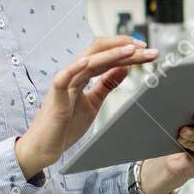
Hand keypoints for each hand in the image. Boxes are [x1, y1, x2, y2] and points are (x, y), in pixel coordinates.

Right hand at [15, 37, 157, 177]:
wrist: (46, 146)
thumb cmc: (66, 124)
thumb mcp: (94, 102)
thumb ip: (107, 85)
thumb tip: (125, 68)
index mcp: (82, 74)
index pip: (107, 56)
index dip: (127, 52)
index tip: (147, 51)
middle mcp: (73, 74)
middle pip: (99, 52)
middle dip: (123, 47)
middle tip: (145, 47)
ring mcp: (64, 84)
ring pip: (87, 62)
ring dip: (111, 54)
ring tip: (131, 50)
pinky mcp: (56, 97)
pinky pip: (63, 79)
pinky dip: (74, 68)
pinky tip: (88, 61)